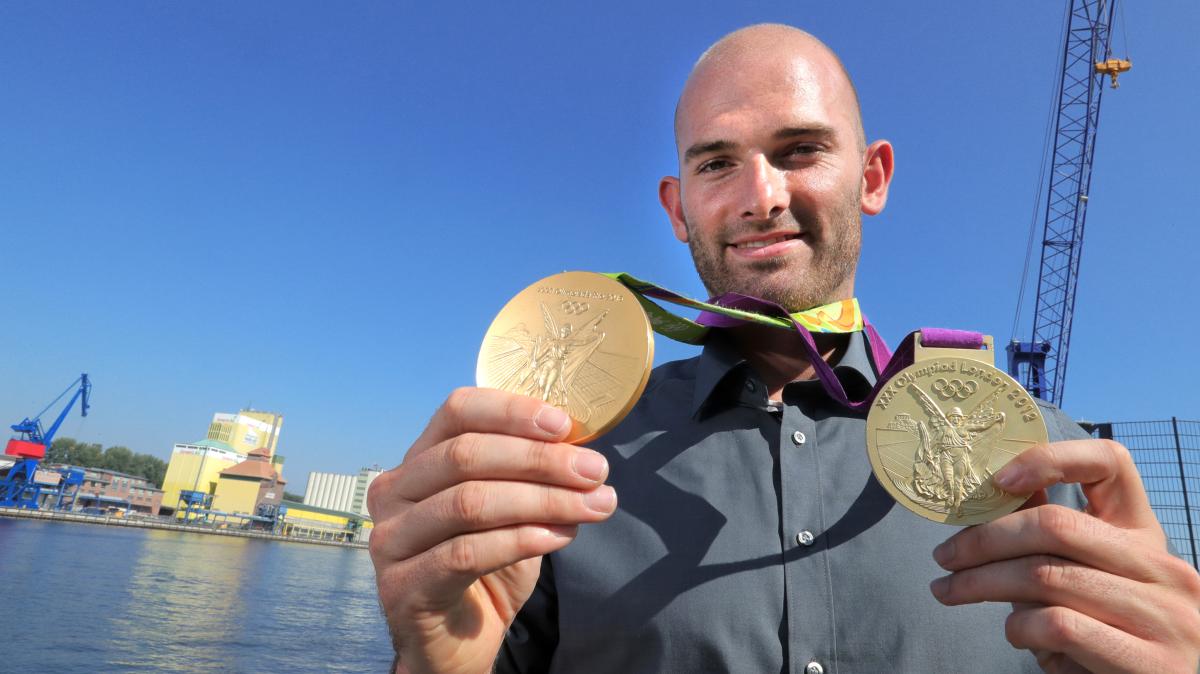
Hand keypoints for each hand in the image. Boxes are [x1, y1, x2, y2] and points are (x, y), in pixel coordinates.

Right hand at [367, 387, 615, 673]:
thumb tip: (585, 452)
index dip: (511, 411)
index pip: (458, 411)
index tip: (564, 424)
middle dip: (540, 460)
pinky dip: (521, 540)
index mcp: (419, 459)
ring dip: (543, 501)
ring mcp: (391, 539)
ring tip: (592, 507)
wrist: (456, 644)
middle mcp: (395, 492)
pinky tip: (560, 538)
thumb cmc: (487, 566)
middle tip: (595, 472)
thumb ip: (532, 476)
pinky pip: (466, 553)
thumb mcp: (512, 509)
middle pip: (466, 455)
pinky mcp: (402, 586)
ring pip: (470, 503)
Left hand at [930, 439, 1199, 672]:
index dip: (1050, 459)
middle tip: (943, 556)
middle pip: (1055, 525)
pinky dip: (1020, 628)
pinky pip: (1059, 625)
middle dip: (983, 539)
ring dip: (981, 583)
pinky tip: (1016, 636)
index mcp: (1146, 538)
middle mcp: (1165, 569)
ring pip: (1045, 576)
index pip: (1111, 463)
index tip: (996, 479)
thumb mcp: (1094, 581)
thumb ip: (1056, 544)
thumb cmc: (1114, 638)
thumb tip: (995, 494)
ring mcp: (1166, 616)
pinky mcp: (1151, 663)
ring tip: (951, 592)